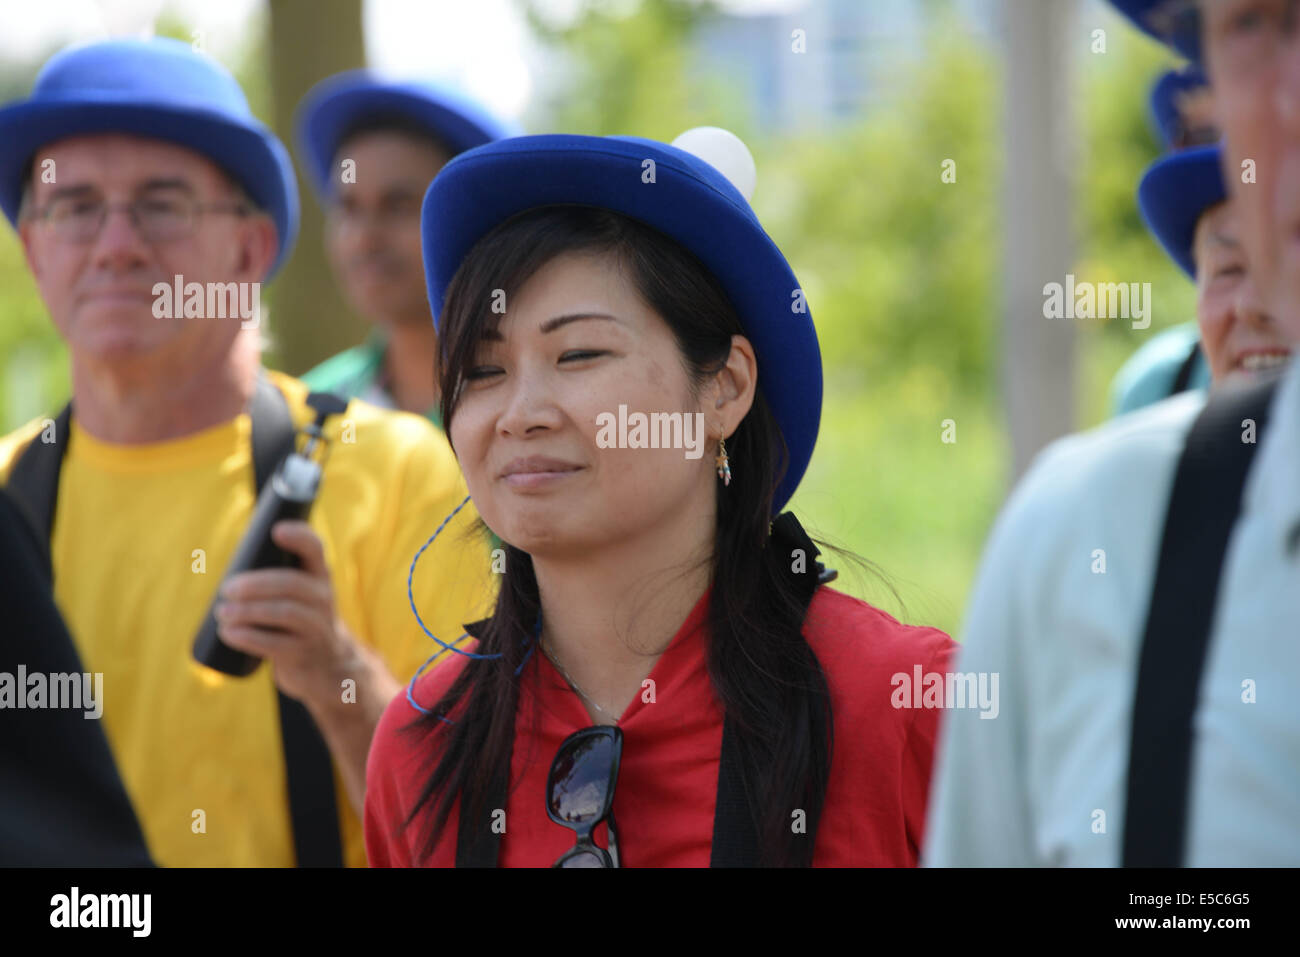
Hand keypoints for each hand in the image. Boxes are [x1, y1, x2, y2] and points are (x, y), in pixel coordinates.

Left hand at [214, 520, 361, 707]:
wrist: (326, 664)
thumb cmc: (297, 619)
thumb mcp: (298, 594)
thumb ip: (269, 576)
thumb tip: (210, 558)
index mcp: (318, 576)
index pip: (315, 549)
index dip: (299, 537)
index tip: (276, 530)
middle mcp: (323, 598)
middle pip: (292, 584)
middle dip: (256, 584)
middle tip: (226, 589)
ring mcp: (316, 627)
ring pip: (284, 613)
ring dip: (248, 611)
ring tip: (222, 612)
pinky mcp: (303, 653)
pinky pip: (275, 644)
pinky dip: (248, 637)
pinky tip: (229, 633)